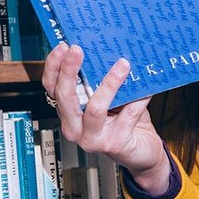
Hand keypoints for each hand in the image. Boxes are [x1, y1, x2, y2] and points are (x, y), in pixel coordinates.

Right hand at [42, 43, 170, 192]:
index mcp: (69, 113)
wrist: (143, 152)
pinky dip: (139, 100)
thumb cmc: (125, 122)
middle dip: (69, 71)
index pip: (51, 88)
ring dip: (109, 84)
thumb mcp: (111, 99)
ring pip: (95, 108)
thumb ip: (103, 81)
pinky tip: (147, 89)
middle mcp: (75, 128)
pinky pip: (128, 116)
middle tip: (78, 49)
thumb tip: (109, 51)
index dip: (54, 67)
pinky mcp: (114, 144)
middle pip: (65, 97)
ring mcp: (93, 138)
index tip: (63, 47)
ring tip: (122, 65)